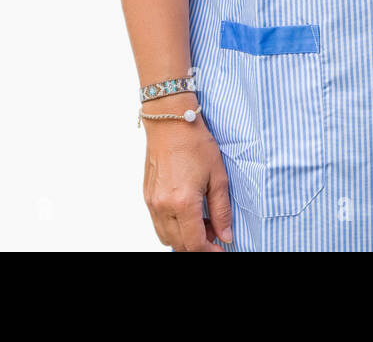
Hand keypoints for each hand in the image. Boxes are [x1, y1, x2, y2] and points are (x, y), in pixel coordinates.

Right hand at [142, 107, 233, 250]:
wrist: (170, 121)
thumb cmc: (195, 143)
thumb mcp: (217, 176)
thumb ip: (221, 210)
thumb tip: (225, 236)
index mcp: (183, 203)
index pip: (194, 244)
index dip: (210, 252)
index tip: (221, 249)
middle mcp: (163, 206)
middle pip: (179, 245)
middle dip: (198, 245)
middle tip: (215, 232)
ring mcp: (152, 202)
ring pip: (166, 237)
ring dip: (184, 238)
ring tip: (202, 221)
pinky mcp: (147, 196)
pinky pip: (158, 223)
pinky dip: (172, 226)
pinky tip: (187, 212)